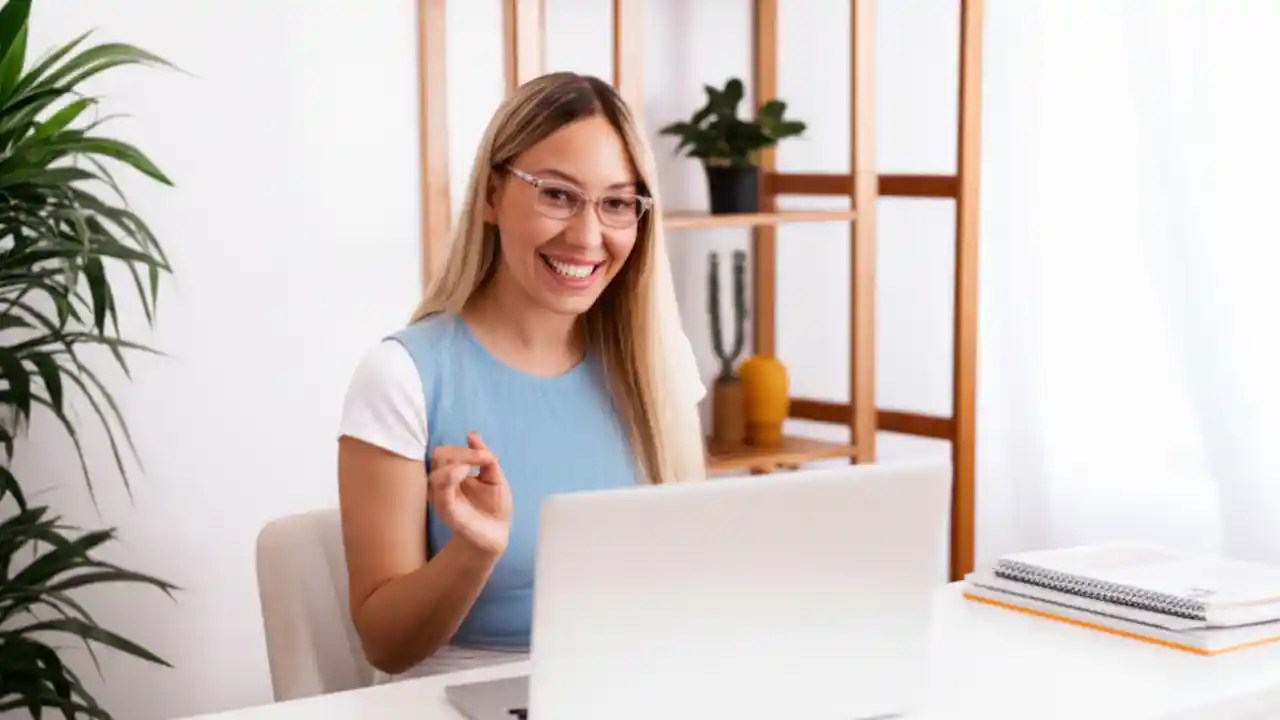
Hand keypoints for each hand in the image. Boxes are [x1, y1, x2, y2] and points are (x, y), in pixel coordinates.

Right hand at [428, 432, 512, 557]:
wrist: (497, 534)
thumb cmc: (493, 506)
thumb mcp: (494, 476)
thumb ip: (484, 457)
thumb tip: (471, 434)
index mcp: (451, 475)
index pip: (445, 453)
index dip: (462, 449)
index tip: (484, 455)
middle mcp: (442, 486)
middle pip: (438, 458)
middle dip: (459, 452)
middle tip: (481, 459)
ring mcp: (443, 500)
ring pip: (435, 476)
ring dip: (455, 465)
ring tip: (471, 468)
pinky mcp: (448, 514)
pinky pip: (441, 495)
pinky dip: (450, 480)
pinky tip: (464, 474)